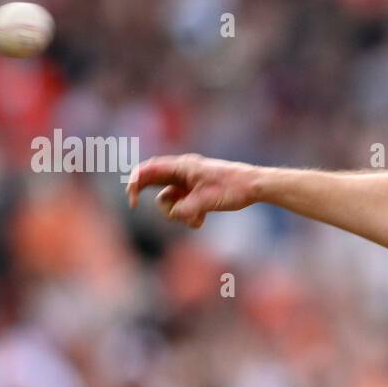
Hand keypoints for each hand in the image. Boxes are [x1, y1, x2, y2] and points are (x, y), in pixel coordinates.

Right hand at [126, 154, 260, 228]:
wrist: (255, 186)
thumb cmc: (232, 188)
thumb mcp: (207, 202)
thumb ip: (185, 209)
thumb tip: (174, 215)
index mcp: (182, 166)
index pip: (148, 170)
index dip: (134, 183)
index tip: (132, 201)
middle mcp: (182, 171)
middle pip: (155, 185)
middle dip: (163, 205)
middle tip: (168, 215)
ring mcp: (188, 182)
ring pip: (170, 200)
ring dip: (179, 214)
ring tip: (198, 220)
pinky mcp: (196, 191)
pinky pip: (182, 205)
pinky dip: (188, 214)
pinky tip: (201, 220)